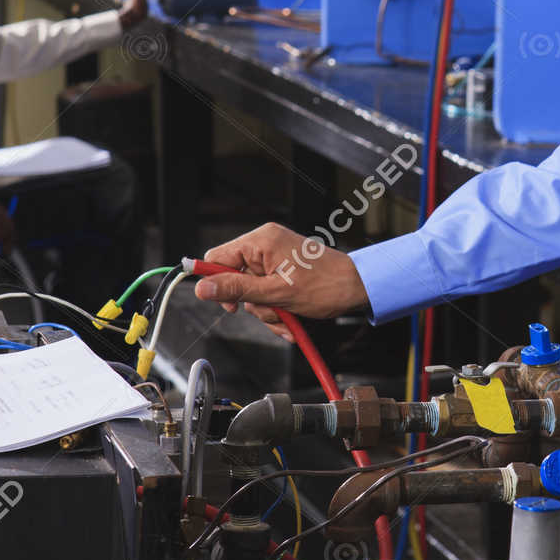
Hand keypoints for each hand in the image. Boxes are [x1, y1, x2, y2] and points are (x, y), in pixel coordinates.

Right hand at [192, 223, 369, 340]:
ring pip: (251, 291)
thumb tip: (202, 287)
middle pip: (235, 279)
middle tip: (272, 311)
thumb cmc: (325, 286)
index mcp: (261, 241)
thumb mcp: (275, 293)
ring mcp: (275, 257)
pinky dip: (276, 309)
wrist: (357, 288)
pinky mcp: (283, 269)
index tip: (230, 304)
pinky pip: (266, 292)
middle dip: (251, 303)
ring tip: (288, 317)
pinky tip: (291, 319)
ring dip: (267, 311)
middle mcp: (265, 245)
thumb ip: (236, 289)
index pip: (217, 258)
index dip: (217, 283)